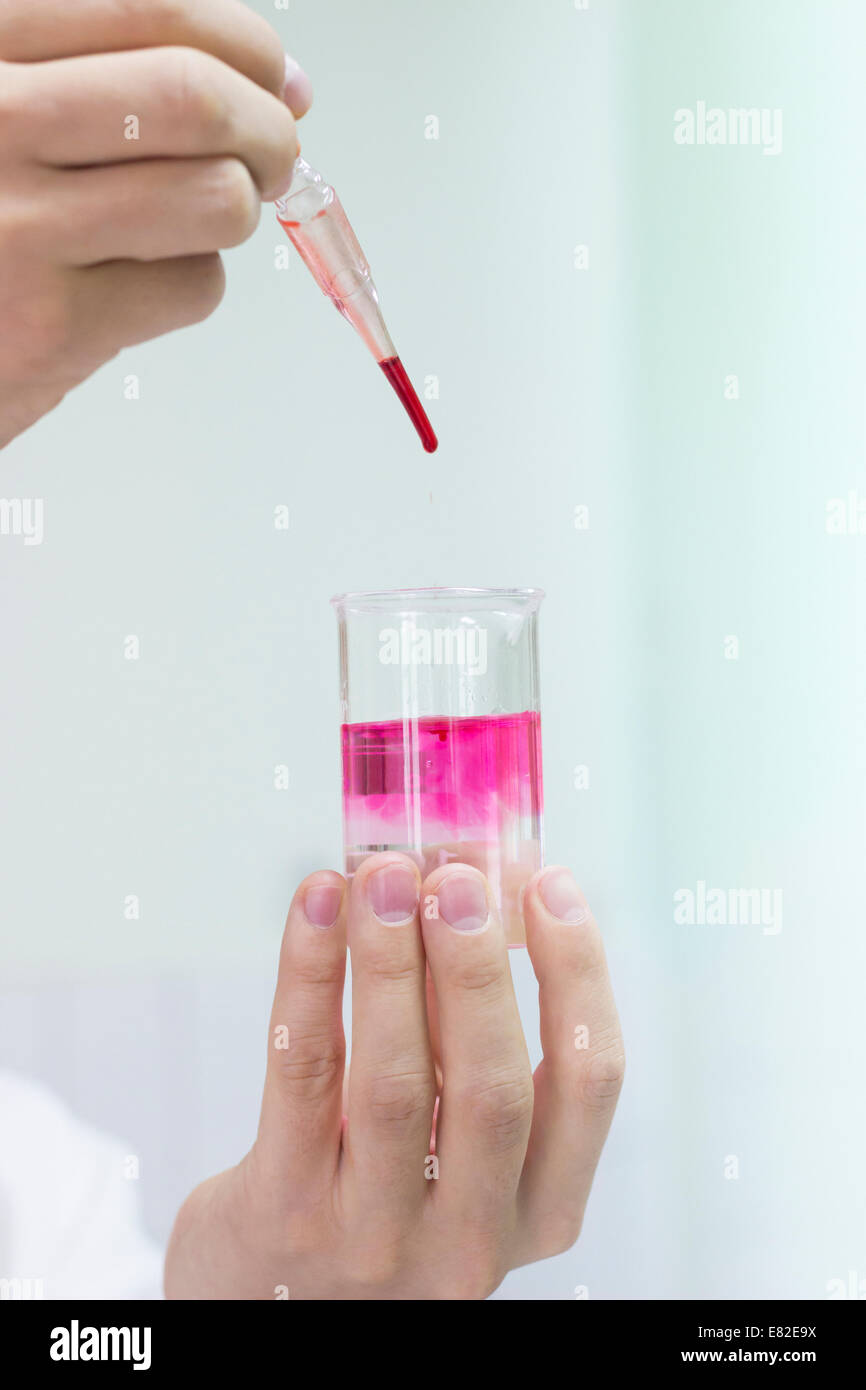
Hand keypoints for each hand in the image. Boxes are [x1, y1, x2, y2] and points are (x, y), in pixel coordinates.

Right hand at [0, 0, 310, 447]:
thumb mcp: (11, 105)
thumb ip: (114, 71)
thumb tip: (280, 80)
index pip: (146, 5)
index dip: (242, 41)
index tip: (274, 76)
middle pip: (195, 97)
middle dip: (269, 131)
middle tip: (276, 158)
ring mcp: (21, 224)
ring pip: (214, 195)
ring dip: (238, 210)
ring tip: (200, 221)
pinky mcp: (56, 324)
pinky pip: (193, 285)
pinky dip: (194, 285)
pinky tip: (138, 282)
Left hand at [165, 854, 623, 1299]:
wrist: (270, 1301)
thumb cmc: (379, 1198)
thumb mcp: (457, 1156)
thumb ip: (478, 1052)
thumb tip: (479, 896)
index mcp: (538, 1208)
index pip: (589, 1086)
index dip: (578, 976)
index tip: (551, 886)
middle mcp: (469, 1238)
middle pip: (493, 1089)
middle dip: (477, 968)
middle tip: (456, 877)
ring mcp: (373, 1236)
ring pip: (394, 1084)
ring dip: (390, 963)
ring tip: (382, 875)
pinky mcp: (284, 1214)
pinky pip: (302, 1077)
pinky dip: (308, 978)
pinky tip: (314, 908)